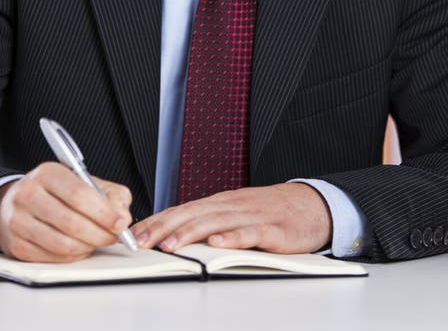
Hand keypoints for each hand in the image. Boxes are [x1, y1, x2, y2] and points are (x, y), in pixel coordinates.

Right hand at [0, 162, 132, 262]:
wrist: (18, 201)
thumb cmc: (57, 192)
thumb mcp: (84, 181)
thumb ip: (110, 195)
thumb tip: (122, 217)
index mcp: (47, 173)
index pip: (78, 194)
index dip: (103, 212)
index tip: (120, 223)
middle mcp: (28, 194)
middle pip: (71, 222)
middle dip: (99, 234)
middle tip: (113, 237)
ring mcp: (18, 221)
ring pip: (62, 244)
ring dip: (87, 247)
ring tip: (97, 241)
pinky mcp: (16, 246)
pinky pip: (52, 258)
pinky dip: (72, 257)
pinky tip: (79, 247)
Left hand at [132, 183, 331, 253]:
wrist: (312, 205)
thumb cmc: (271, 213)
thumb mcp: (236, 214)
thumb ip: (210, 223)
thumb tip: (175, 237)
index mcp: (220, 203)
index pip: (182, 209)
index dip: (158, 221)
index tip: (135, 234)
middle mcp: (232, 205)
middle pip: (193, 214)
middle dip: (164, 227)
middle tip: (141, 241)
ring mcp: (252, 216)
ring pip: (216, 222)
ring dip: (190, 233)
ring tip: (170, 245)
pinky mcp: (274, 230)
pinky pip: (251, 233)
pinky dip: (233, 237)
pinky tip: (217, 244)